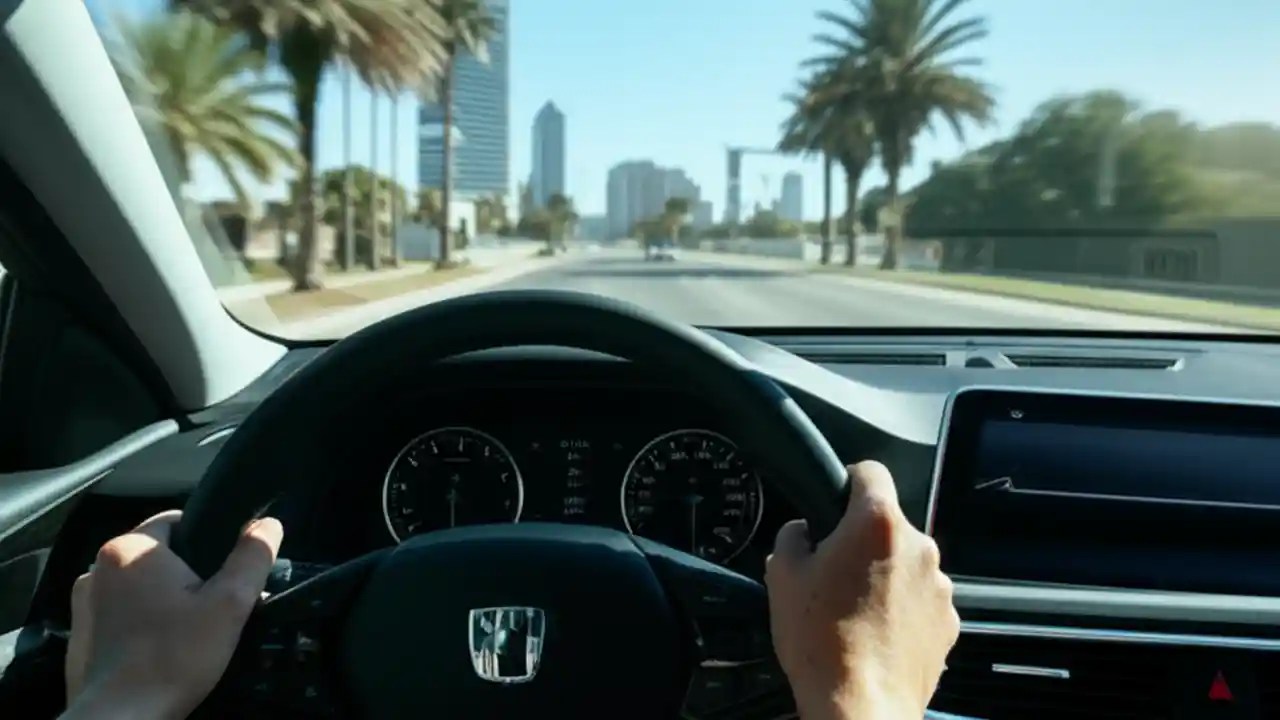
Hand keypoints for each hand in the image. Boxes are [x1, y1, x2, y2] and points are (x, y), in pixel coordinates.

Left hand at [63, 510, 283, 718]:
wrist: (121, 718)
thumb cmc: (175, 655)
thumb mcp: (229, 604)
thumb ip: (252, 557)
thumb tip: (269, 523)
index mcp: (130, 548)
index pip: (176, 520)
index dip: (208, 541)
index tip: (225, 572)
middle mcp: (97, 566)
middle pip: (157, 555)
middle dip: (185, 574)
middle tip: (212, 606)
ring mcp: (83, 603)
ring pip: (138, 586)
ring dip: (161, 598)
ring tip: (186, 630)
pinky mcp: (79, 634)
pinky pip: (120, 614)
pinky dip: (140, 622)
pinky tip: (159, 648)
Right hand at [765, 461, 957, 719]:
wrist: (861, 705)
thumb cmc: (821, 642)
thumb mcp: (782, 575)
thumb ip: (793, 536)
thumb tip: (803, 532)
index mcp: (877, 524)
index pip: (870, 470)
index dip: (848, 482)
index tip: (836, 501)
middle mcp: (919, 547)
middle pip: (887, 524)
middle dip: (862, 541)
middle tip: (831, 573)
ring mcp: (939, 586)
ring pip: (905, 564)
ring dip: (884, 576)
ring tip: (852, 611)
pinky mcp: (949, 621)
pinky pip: (921, 600)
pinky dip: (902, 609)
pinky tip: (874, 633)